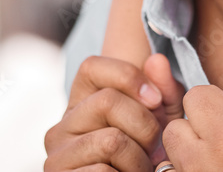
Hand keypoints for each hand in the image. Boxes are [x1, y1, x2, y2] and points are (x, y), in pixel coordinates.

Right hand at [44, 55, 184, 170]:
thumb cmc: (150, 156)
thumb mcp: (163, 120)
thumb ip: (164, 90)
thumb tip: (156, 60)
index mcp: (82, 104)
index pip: (91, 67)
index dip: (129, 76)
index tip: (156, 100)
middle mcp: (63, 125)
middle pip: (107, 101)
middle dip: (145, 126)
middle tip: (156, 149)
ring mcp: (58, 154)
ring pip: (110, 141)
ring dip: (139, 160)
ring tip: (144, 168)